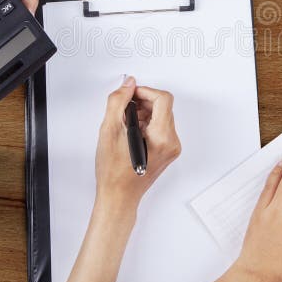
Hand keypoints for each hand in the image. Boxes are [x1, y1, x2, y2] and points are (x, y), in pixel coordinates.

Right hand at [94, 76, 180, 213]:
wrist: (118, 196)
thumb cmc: (113, 172)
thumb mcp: (109, 130)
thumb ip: (118, 101)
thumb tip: (128, 85)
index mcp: (162, 137)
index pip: (163, 99)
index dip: (145, 91)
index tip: (131, 94)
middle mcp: (172, 142)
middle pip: (163, 106)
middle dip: (143, 103)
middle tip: (124, 110)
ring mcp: (171, 148)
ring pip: (162, 116)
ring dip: (144, 113)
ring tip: (125, 124)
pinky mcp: (167, 151)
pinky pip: (160, 127)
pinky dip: (146, 124)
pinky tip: (131, 133)